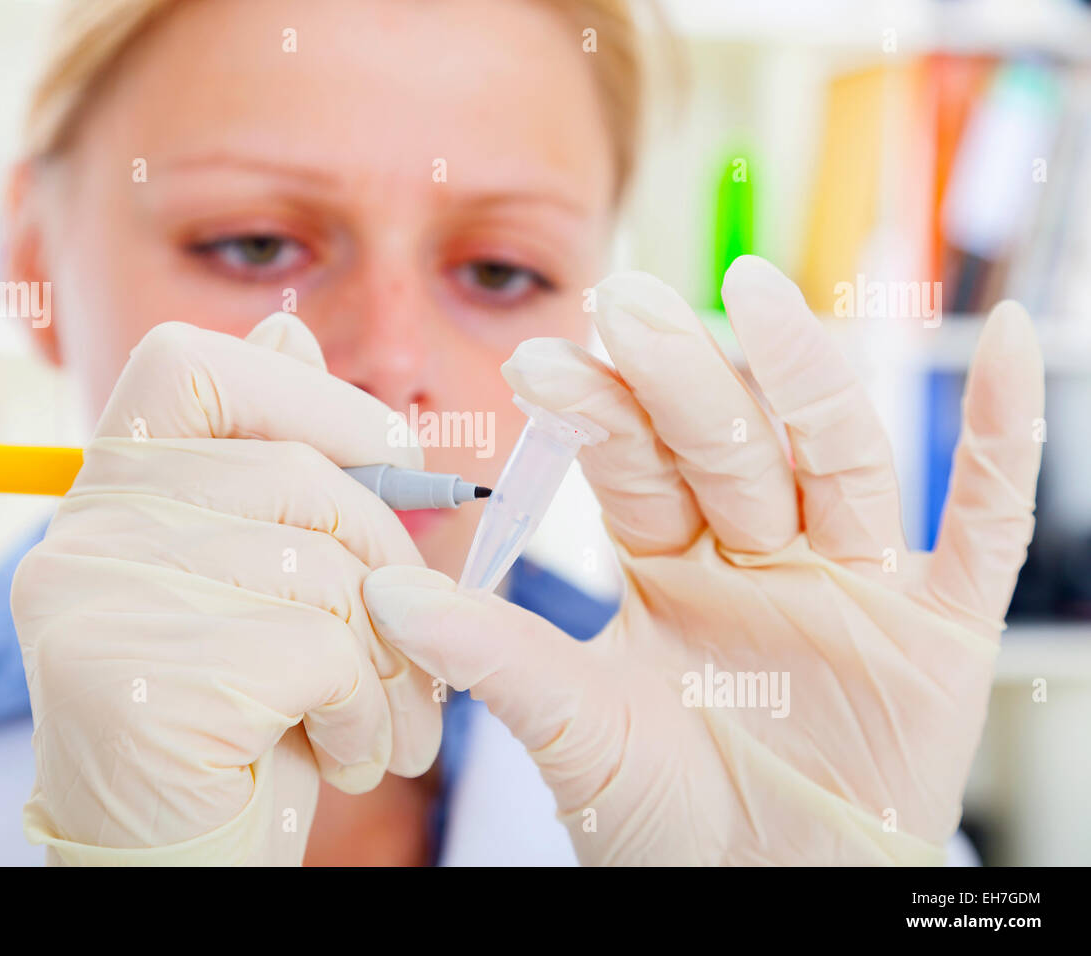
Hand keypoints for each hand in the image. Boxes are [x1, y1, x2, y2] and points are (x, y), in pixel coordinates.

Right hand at [12, 313, 439, 864]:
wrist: (183, 866)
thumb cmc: (243, 721)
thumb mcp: (267, 580)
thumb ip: (272, 454)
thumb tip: (290, 321)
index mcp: (107, 492)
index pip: (190, 364)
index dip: (308, 393)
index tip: (387, 453)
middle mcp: (77, 536)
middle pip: (294, 478)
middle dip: (391, 568)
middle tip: (415, 654)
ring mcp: (91, 608)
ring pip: (319, 570)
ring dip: (389, 660)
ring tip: (384, 720)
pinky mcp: (131, 686)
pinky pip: (316, 653)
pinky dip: (365, 711)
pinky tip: (343, 754)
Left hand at [363, 255, 1042, 864]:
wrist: (760, 899)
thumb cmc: (663, 822)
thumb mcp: (573, 729)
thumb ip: (493, 656)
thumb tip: (383, 591)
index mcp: (670, 564)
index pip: (636, 466)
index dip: (596, 413)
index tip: (542, 361)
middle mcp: (760, 552)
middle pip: (728, 444)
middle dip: (679, 378)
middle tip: (629, 303)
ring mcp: (853, 581)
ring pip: (835, 458)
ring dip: (803, 376)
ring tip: (754, 295)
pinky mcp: (938, 628)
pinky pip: (985, 524)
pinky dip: (1007, 440)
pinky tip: (1018, 344)